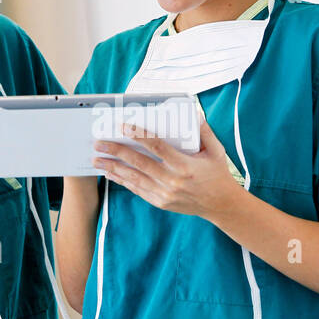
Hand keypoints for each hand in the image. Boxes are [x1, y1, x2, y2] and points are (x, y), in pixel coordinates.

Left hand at [91, 118, 242, 218]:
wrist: (221, 205)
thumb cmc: (218, 174)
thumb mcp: (216, 151)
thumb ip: (204, 132)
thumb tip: (194, 112)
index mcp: (185, 166)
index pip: (157, 148)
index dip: (140, 136)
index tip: (124, 127)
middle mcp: (172, 181)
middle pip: (139, 163)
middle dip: (117, 152)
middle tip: (99, 144)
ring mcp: (165, 194)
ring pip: (134, 179)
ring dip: (114, 168)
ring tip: (97, 160)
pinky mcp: (161, 203)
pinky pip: (138, 190)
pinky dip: (123, 181)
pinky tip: (111, 174)